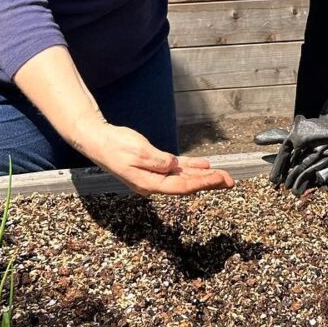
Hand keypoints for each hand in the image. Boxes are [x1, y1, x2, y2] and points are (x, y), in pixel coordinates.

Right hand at [71, 118, 233, 196]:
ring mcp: (154, 176)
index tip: (220, 178)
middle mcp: (154, 183)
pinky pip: (177, 169)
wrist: (97, 140)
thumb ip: (158, 160)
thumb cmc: (114, 145)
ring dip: (203, 176)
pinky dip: (191, 167)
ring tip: (222, 176)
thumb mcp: (137, 151)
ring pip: (184, 177)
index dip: (203, 182)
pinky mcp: (154, 166)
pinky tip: (205, 166)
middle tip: (230, 180)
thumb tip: (173, 166)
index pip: (182, 186)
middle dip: (209, 182)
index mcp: (150, 183)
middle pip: (187, 185)